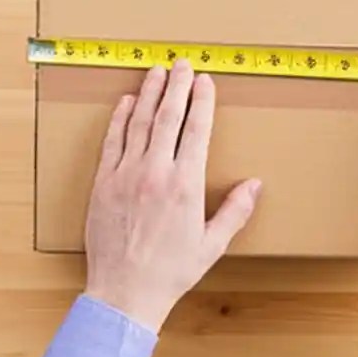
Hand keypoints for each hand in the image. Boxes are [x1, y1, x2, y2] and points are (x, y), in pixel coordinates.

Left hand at [84, 60, 262, 331]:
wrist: (124, 293)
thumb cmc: (170, 272)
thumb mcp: (212, 245)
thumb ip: (235, 211)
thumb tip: (254, 185)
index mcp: (185, 186)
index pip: (196, 131)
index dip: (202, 102)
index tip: (205, 81)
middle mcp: (155, 173)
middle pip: (168, 117)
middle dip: (177, 86)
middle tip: (182, 63)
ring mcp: (125, 175)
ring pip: (139, 123)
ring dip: (148, 94)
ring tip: (156, 72)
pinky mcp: (102, 183)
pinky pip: (112, 141)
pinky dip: (120, 119)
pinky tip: (126, 103)